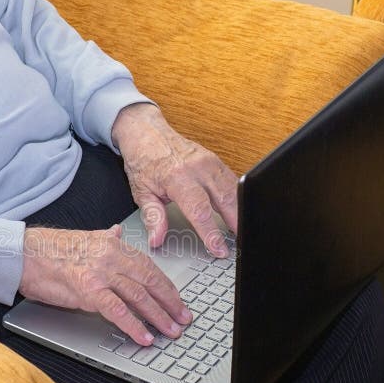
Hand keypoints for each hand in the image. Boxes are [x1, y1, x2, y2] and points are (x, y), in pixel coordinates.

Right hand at [19, 225, 192, 345]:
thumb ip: (105, 238)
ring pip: (139, 296)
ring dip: (158, 317)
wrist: (22, 254)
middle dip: (170, 303)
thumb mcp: (84, 238)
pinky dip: (133, 325)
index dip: (166, 286)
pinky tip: (144, 336)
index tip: (177, 301)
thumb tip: (119, 232)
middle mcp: (110, 255)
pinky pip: (117, 310)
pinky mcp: (88, 289)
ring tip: (169, 331)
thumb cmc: (48, 250)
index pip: (148, 267)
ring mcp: (100, 272)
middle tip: (182, 319)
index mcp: (112, 244)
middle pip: (149, 281)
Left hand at [112, 103, 238, 256]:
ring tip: (242, 232)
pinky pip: (232, 181)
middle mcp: (197, 168)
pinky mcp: (215, 160)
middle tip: (240, 244)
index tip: (219, 249)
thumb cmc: (143, 161)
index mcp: (178, 177)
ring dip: (239, 211)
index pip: (200, 211)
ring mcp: (209, 162)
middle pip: (225, 200)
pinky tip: (238, 212)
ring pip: (234, 190)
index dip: (211, 233)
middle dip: (235, 224)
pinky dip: (237, 197)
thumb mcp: (141, 192)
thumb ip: (152, 217)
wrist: (146, 133)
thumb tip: (157, 239)